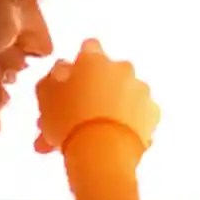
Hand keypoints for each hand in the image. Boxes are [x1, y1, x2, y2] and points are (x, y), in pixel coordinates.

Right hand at [33, 38, 160, 156]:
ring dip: (115, 104)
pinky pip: (141, 112)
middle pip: (109, 73)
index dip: (82, 63)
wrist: (102, 152)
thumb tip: (62, 70)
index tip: (77, 77)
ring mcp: (140, 90)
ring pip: (126, 93)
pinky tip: (116, 135)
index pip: (89, 47)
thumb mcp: (46, 96)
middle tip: (82, 110)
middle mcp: (122, 68)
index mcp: (93, 59)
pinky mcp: (154, 112)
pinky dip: (132, 120)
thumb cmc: (70, 122)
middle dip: (98, 87)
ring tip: (98, 129)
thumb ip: (53, 77)